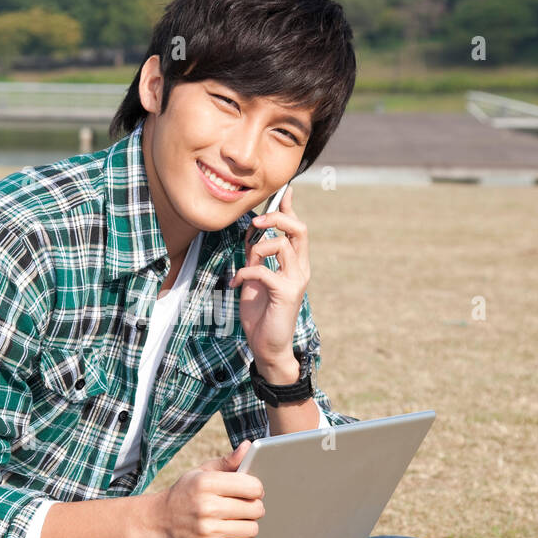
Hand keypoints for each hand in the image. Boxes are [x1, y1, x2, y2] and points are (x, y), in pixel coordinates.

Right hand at [149, 440, 264, 537]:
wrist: (155, 523)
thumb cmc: (182, 496)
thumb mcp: (200, 473)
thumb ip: (226, 462)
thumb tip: (247, 446)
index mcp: (206, 483)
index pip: (253, 487)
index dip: (256, 489)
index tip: (250, 491)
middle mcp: (207, 507)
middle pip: (256, 509)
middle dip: (253, 507)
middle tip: (241, 506)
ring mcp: (208, 531)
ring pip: (252, 529)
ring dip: (246, 525)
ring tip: (232, 520)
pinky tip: (224, 533)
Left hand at [227, 185, 309, 376]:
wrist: (267, 346)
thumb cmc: (261, 314)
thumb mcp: (255, 278)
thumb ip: (256, 257)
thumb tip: (252, 233)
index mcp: (295, 263)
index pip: (297, 229)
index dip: (290, 208)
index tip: (285, 190)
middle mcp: (301, 268)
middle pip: (298, 228)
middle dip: (276, 217)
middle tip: (256, 221)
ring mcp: (296, 280)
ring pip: (282, 244)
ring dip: (258, 248)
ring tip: (245, 264)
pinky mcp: (287, 293)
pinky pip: (264, 270)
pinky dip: (245, 272)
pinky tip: (236, 283)